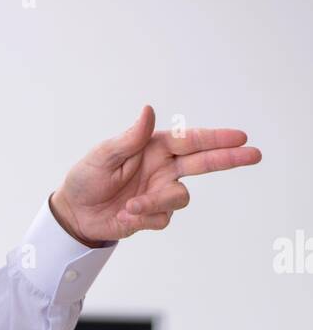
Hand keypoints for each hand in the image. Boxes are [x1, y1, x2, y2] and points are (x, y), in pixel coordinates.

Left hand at [49, 105, 261, 244]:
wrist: (75, 214)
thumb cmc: (86, 178)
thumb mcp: (102, 156)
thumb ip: (129, 138)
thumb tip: (147, 110)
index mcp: (153, 147)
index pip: (189, 140)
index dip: (215, 138)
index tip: (239, 137)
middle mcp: (162, 168)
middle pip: (203, 163)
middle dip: (229, 158)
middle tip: (254, 154)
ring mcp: (159, 192)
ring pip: (180, 198)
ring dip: (156, 203)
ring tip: (130, 207)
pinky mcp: (153, 215)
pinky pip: (161, 219)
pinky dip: (143, 219)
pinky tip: (124, 216)